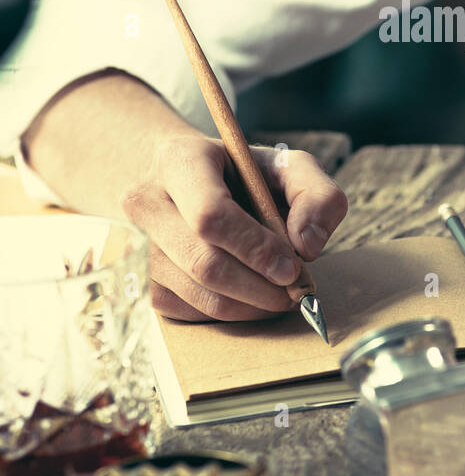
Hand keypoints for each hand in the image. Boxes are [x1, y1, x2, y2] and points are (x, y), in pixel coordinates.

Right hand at [120, 134, 347, 320]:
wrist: (192, 185)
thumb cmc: (244, 177)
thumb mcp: (289, 168)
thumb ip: (317, 196)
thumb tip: (307, 245)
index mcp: (180, 161)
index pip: (210, 215)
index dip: (255, 248)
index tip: (291, 267)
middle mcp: (146, 201)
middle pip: (203, 262)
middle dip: (259, 286)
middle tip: (295, 289)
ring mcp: (137, 244)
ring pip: (199, 294)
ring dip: (251, 305)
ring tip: (281, 294)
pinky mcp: (142, 280)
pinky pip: (190, 312)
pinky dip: (231, 314)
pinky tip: (252, 296)